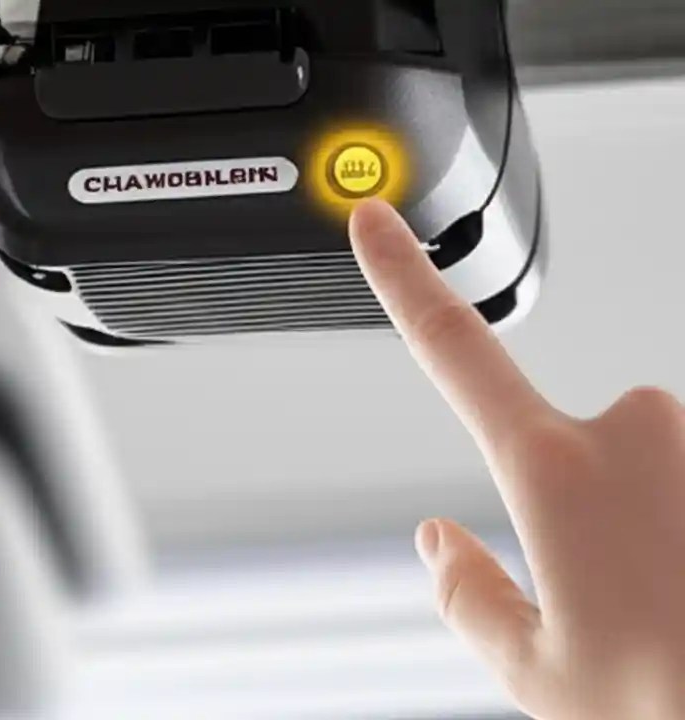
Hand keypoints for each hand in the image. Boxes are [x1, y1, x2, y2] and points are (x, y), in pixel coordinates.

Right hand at [350, 200, 684, 719]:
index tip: (376, 220)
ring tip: (674, 609)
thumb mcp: (535, 671)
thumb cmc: (668, 703)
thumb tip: (439, 546)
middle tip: (613, 598)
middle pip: (566, 445)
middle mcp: (631, 432)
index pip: (449, 347)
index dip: (401, 278)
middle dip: (577, 505)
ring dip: (647, 524)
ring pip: (642, 468)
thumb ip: (468, 596)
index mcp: (551, 470)